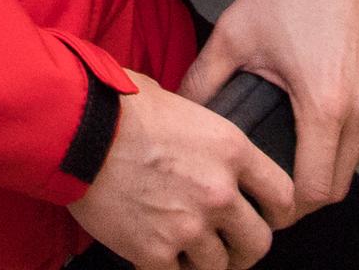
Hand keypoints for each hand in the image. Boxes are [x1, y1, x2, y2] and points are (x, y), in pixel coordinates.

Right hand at [64, 75, 288, 269]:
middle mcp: (218, 192)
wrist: (75, 129)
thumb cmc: (119, 105)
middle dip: (245, 246)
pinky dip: (168, 268)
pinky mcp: (154, 251)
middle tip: (230, 243)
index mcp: (231, 150)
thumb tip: (207, 149)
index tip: (267, 216)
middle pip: (259, 241)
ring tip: (189, 249)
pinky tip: (157, 253)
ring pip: (219, 266)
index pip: (283, 196)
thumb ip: (205, 136)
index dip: (278, 211)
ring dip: (206, 260)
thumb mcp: (180, 104)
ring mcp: (188, 226)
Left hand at [178, 0, 358, 212]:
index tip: (267, 201)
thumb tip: (179, 114)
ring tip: (297, 148)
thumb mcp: (233, 36)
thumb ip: (203, 82)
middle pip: (341, 182)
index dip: (289, 207)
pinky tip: (322, 114)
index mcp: (326, 104)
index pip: (316, 191)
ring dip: (332, 160)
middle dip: (308, 191)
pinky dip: (352, 131)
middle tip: (276, 182)